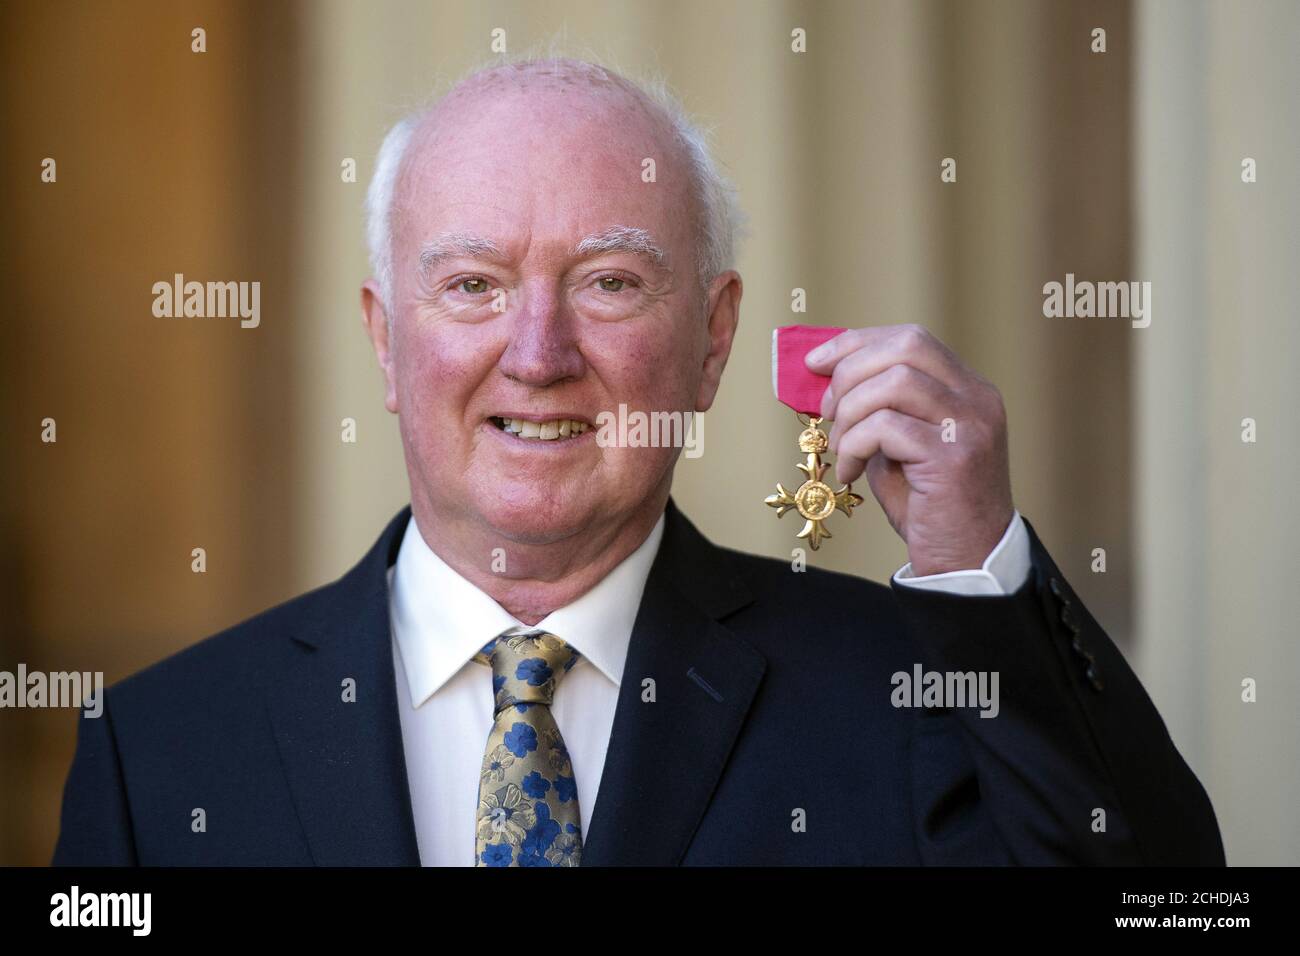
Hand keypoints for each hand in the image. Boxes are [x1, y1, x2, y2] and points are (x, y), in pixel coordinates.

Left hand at [805, 324, 1013, 575]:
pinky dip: (854, 446)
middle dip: (850, 372)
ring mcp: (970, 426)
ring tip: (841, 447)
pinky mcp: (954, 458)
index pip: (911, 339)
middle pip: (905, 348)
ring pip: (894, 383)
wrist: (965, 560)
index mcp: (968, 389)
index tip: (817, 362)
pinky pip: (886, 428)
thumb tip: (825, 383)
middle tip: (827, 411)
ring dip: (851, 413)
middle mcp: (976, 400)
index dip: (858, 343)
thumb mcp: (899, 446)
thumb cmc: (929, 505)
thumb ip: (877, 410)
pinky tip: (850, 473)